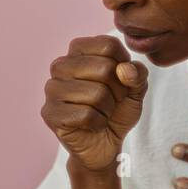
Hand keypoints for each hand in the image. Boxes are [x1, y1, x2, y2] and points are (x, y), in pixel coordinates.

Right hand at [41, 35, 148, 171]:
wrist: (105, 144)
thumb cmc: (117, 110)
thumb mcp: (136, 89)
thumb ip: (138, 73)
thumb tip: (125, 70)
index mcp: (79, 50)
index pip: (108, 45)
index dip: (124, 66)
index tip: (120, 80)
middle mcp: (61, 65)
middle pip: (104, 68)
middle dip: (118, 91)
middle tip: (111, 101)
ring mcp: (52, 88)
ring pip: (96, 93)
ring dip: (108, 109)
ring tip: (100, 112)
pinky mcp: (49, 113)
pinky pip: (86, 115)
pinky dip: (98, 122)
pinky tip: (91, 124)